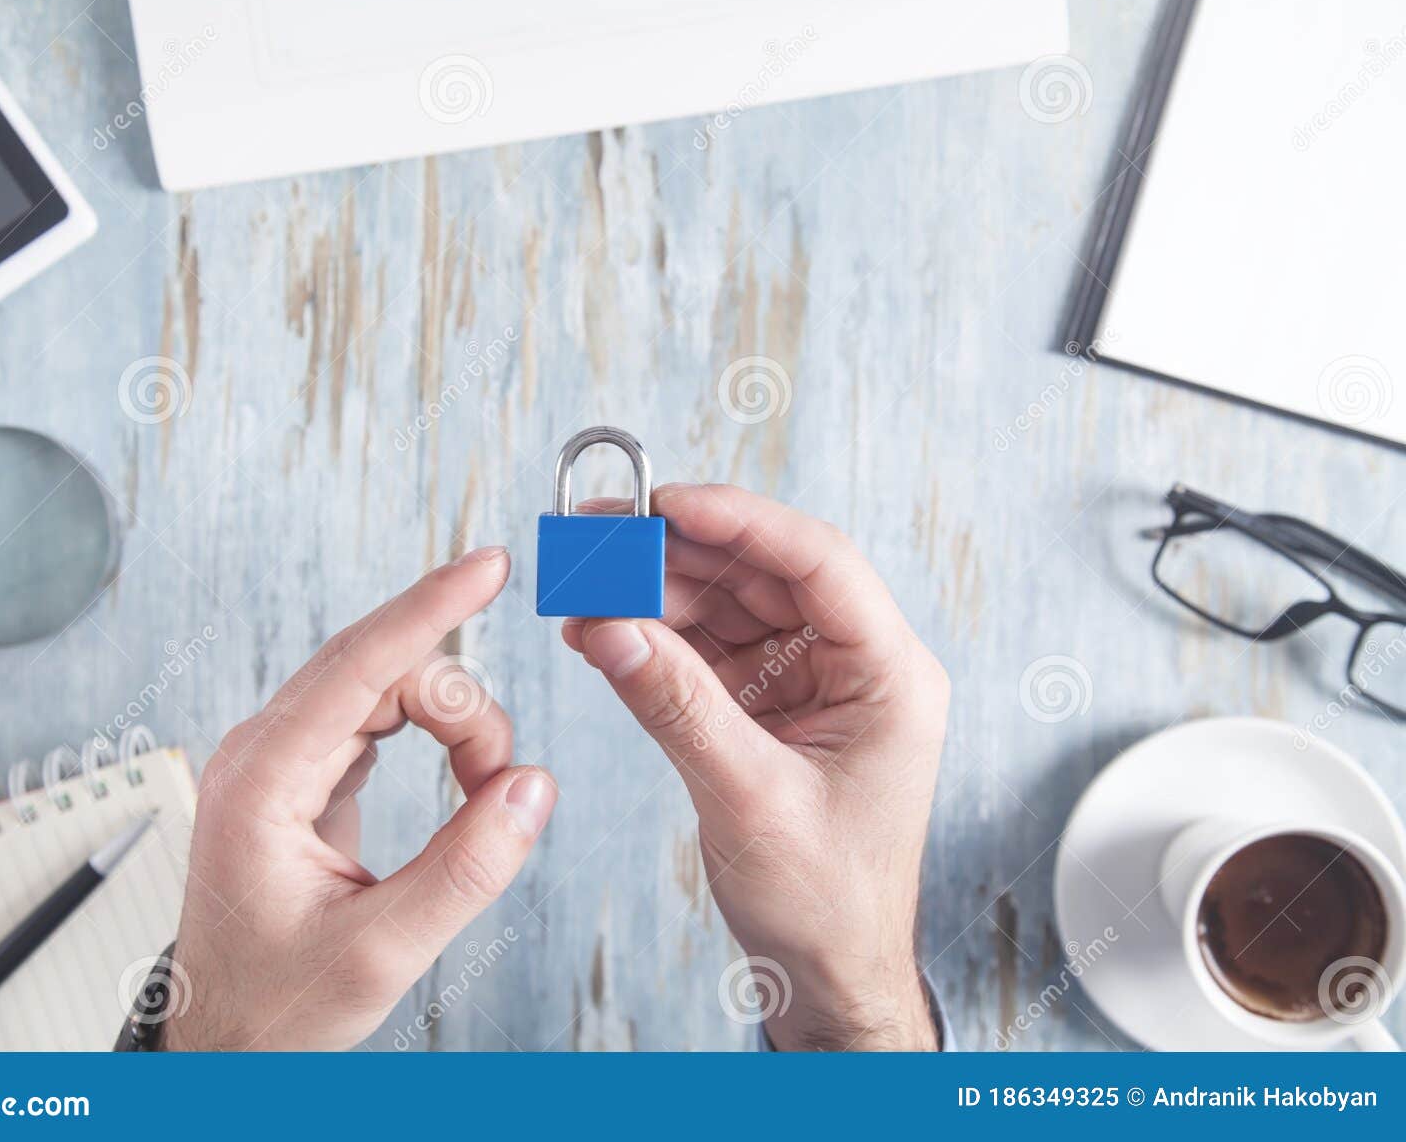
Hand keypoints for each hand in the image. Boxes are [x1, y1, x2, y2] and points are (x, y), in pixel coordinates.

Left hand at [165, 547, 555, 1049]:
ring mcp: (281, 756)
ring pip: (391, 688)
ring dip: (455, 729)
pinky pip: (381, 717)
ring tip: (484, 799)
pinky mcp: (304, 770)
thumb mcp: (380, 953)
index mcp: (262, 782)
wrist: (223, 1037)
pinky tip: (460, 777)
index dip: (431, 607)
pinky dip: (436, 739)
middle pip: (388, 671)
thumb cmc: (277, 1004)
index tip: (489, 565)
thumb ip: (465, 870)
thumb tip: (533, 787)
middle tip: (503, 792)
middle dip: (464, 714)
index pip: (358, 664)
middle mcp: (264, 751)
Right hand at [561, 484, 946, 1050]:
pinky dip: (656, 637)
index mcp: (891, 677)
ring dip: (655, 593)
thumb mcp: (749, 799)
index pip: (819, 562)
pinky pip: (710, 650)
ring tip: (584, 589)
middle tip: (597, 537)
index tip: (662, 502)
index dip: (738, 520)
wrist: (828, 974)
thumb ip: (677, 706)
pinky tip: (605, 630)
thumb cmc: (825, 902)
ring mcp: (812, 684)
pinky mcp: (772, 707)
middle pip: (764, 574)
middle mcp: (857, 666)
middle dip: (677, 552)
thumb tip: (609, 627)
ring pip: (730, 605)